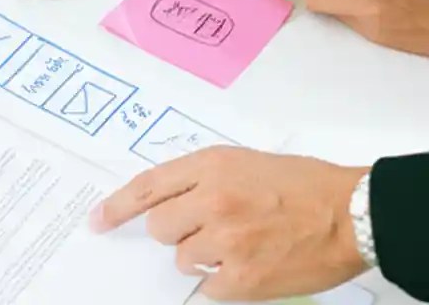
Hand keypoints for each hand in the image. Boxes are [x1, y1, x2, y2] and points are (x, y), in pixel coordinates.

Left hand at [91, 147, 367, 300]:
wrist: (351, 213)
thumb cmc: (302, 185)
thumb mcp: (242, 162)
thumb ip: (199, 178)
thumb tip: (164, 203)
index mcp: (210, 167)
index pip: (146, 187)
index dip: (116, 207)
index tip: (97, 221)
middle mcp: (212, 201)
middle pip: (160, 228)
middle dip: (176, 231)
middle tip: (206, 228)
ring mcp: (226, 240)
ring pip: (183, 258)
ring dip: (202, 256)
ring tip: (238, 244)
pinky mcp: (244, 276)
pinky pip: (208, 287)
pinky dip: (221, 280)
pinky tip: (246, 266)